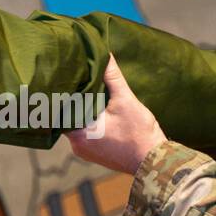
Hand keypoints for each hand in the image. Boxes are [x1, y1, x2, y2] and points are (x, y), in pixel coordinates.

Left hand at [65, 55, 165, 173]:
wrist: (155, 161)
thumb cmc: (139, 133)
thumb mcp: (125, 100)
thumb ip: (112, 77)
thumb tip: (105, 54)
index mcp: (78, 133)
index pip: (60, 108)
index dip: (63, 92)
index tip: (65, 77)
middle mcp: (77, 145)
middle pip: (68, 116)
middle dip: (74, 100)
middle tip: (76, 79)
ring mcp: (85, 151)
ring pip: (77, 125)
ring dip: (82, 111)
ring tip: (86, 91)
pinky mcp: (95, 154)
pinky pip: (86, 133)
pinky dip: (90, 122)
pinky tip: (97, 109)